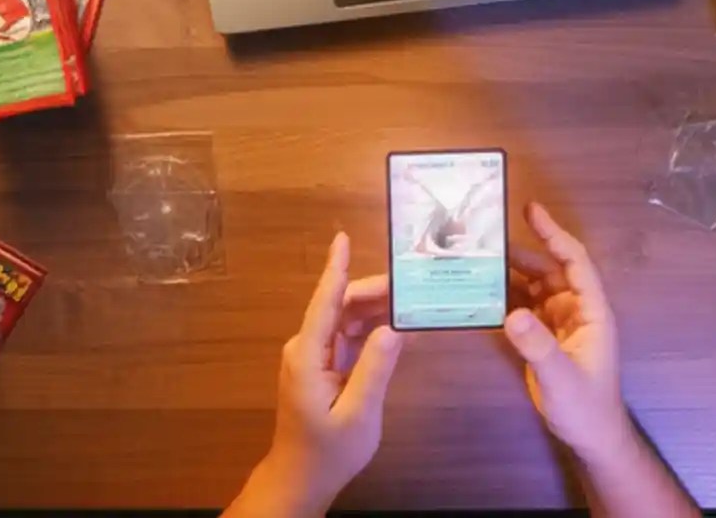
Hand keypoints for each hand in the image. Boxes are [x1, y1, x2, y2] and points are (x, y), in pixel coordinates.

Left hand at [224, 233, 404, 517]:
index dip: (336, 269)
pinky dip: (372, 330)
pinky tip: (398, 327)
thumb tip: (394, 329)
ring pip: (346, 320)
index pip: (325, 302)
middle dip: (375, 293)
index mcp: (308, 355)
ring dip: (377, 310)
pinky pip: (348, 337)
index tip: (343, 239)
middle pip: (340, 307)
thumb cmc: (328, 451)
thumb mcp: (357, 414)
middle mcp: (306, 348)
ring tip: (413, 302)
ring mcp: (313, 356)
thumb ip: (374, 370)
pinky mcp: (323, 366)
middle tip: (414, 288)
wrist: (302, 477)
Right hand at [503, 203, 631, 467]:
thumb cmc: (586, 407)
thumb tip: (511, 313)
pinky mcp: (545, 338)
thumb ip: (538, 346)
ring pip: (535, 287)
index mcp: (591, 311)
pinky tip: (482, 293)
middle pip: (550, 270)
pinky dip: (506, 298)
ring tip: (478, 260)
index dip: (554, 234)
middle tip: (487, 237)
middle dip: (522, 251)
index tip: (530, 210)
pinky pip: (525, 308)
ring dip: (511, 274)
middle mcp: (576, 310)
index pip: (574, 262)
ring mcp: (560, 323)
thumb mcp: (561, 378)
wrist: (591, 438)